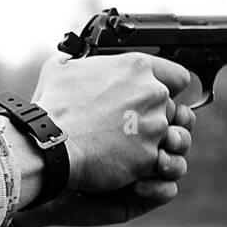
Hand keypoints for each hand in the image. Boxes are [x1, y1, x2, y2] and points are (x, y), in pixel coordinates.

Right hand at [6, 50, 194, 226]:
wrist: (49, 145)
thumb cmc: (53, 107)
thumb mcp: (60, 68)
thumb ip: (79, 62)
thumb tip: (73, 61)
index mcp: (136, 68)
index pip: (178, 76)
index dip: (166, 87)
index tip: (151, 97)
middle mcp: (152, 94)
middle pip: (169, 107)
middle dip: (150, 116)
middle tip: (124, 125)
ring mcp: (154, 126)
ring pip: (164, 135)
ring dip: (146, 141)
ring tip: (120, 146)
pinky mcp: (149, 156)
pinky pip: (154, 161)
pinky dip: (140, 164)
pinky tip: (118, 161)